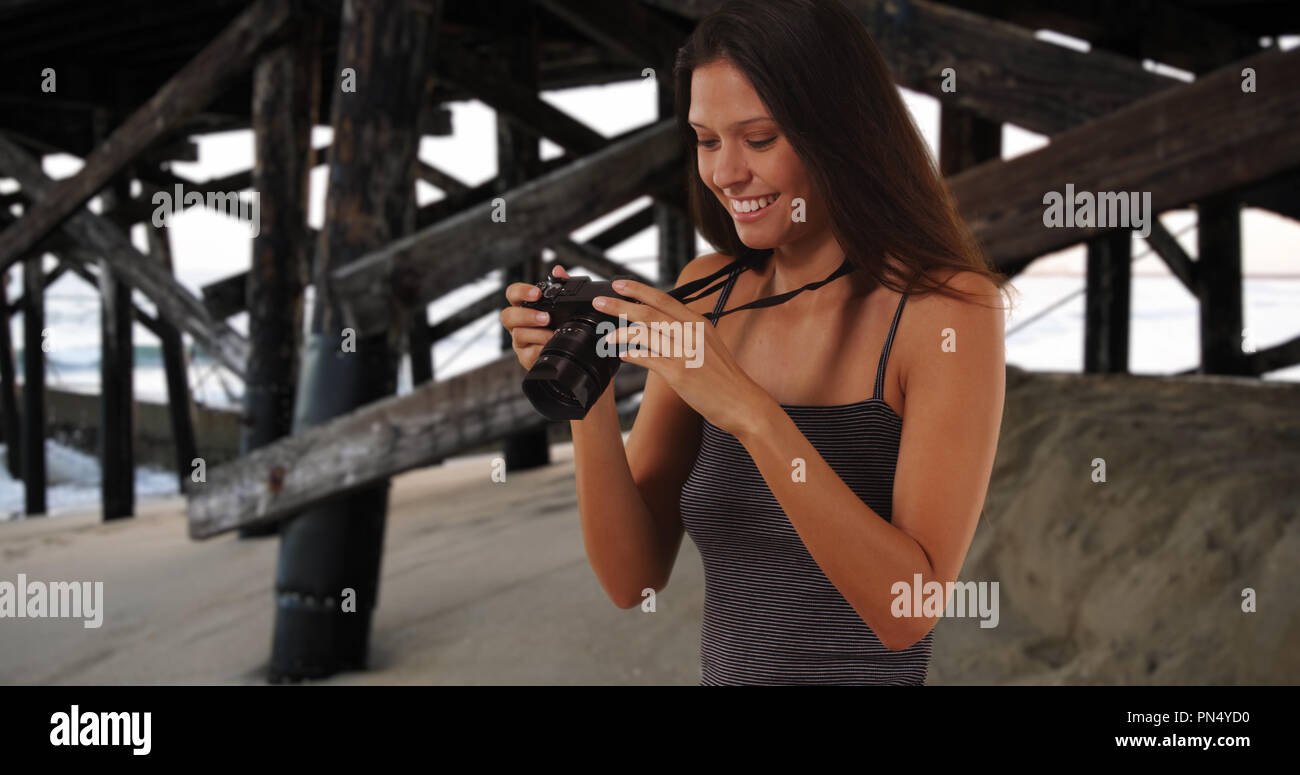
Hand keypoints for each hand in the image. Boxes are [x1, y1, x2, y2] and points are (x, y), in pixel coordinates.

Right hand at [500, 264, 568, 369]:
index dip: (521, 292)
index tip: (537, 294)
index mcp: (523, 307)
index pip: (512, 294)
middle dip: (526, 316)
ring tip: (552, 334)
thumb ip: (560, 285)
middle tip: (545, 318)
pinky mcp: (525, 357)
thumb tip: (558, 271)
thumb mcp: (563, 304)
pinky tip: (550, 346)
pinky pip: (528, 353)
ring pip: (518, 335)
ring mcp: (519, 341)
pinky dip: (540, 349)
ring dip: (537, 333)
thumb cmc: (558, 325)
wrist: (565, 351)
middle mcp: (517, 324)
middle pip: (507, 316)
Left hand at [594, 278, 772, 436]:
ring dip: (620, 332)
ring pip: (645, 333)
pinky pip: (648, 359)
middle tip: (600, 301)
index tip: (618, 283)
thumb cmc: (724, 378)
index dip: (638, 290)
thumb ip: (686, 334)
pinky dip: (632, 355)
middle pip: (649, 312)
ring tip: (606, 335)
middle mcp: (691, 333)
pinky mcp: (679, 372)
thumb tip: (657, 330)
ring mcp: (685, 352)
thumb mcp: (708, 345)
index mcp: (698, 323)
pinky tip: (622, 355)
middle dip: (620, 305)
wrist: (742, 402)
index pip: (663, 299)